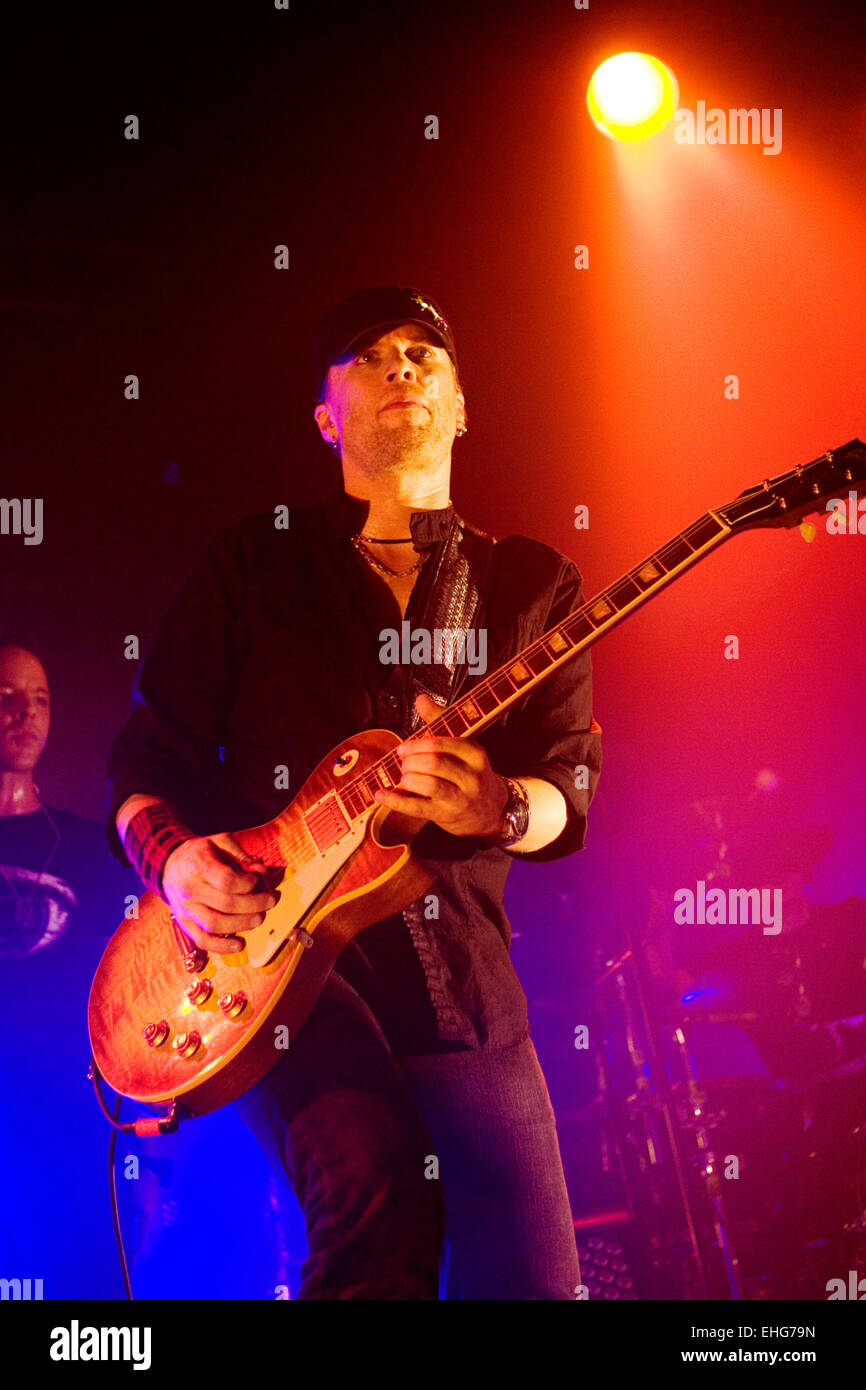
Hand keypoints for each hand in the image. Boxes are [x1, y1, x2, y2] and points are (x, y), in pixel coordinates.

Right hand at [161, 832, 276, 954]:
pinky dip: (221, 947)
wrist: (170, 865)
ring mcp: (185, 909)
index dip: (247, 883)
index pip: (226, 880)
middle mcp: (189, 889)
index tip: (255, 880)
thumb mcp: (220, 842)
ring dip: (242, 924)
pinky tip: (240, 945)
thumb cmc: (201, 853)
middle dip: (254, 905)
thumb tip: (261, 870)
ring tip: (258, 918)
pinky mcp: (184, 923)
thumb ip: (241, 855)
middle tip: (269, 901)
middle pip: (225, 903)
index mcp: (198, 865)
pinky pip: (202, 940)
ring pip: (215, 924)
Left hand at [372, 692, 508, 838]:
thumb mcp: (463, 747)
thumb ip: (440, 722)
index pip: (441, 744)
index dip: (417, 744)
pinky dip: (395, 800)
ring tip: (403, 777)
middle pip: (434, 763)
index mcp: (474, 753)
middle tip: (403, 762)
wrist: (493, 809)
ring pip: (429, 784)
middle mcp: (471, 776)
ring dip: (408, 778)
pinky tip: (380, 794)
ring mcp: (461, 798)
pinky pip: (418, 807)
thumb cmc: (470, 773)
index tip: (404, 748)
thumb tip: (420, 699)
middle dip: (411, 760)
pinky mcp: (448, 816)